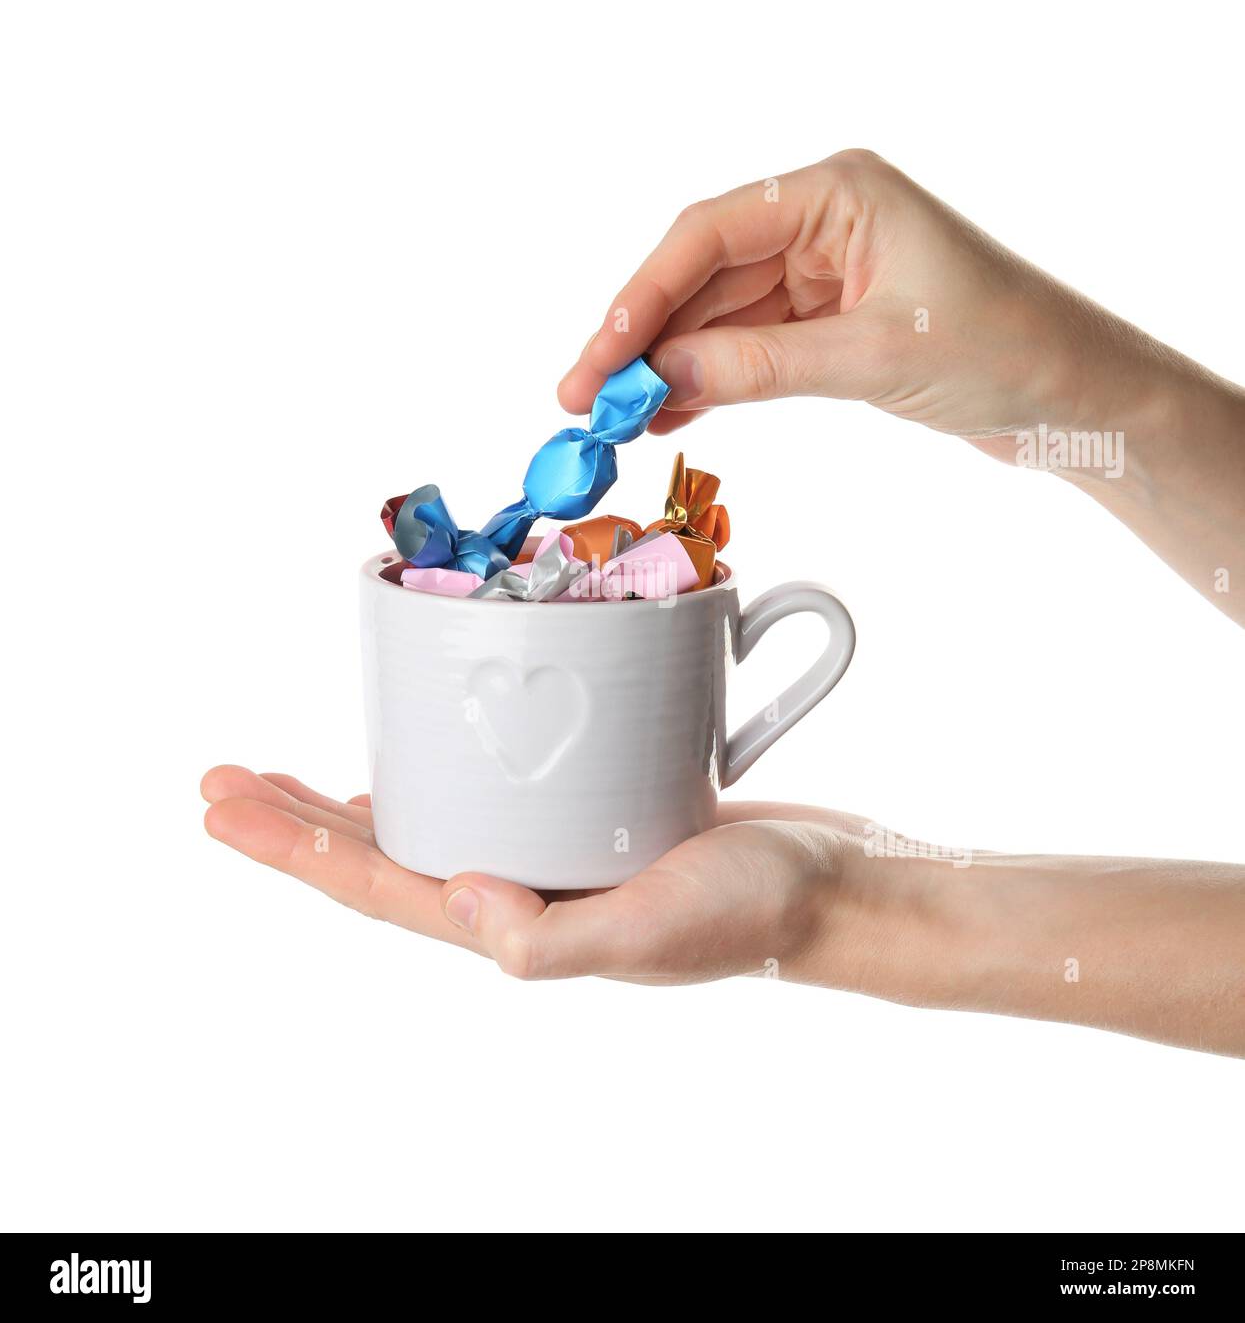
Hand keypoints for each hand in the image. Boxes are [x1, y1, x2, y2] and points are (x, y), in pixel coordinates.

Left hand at [202, 764, 1244, 1055]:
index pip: (380, 884)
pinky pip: (493, 787)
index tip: (223, 800)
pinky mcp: (589, 813)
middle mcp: (520, 889)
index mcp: (516, 921)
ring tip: (290, 772)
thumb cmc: (755, 910)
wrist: (832, 886)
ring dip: (353, 795)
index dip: (296, 845)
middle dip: (297, 819)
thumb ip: (560, 939)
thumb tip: (463, 907)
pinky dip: (444, 762)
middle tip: (223, 777)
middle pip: (382, 853)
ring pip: (430, 817)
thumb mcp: (660, 926)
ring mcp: (552, 853)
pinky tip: (424, 744)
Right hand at [559, 149, 1179, 459]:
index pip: (710, 234)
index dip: (643, 297)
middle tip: (587, 399)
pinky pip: (747, 349)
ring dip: (668, 367)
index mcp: (838, 192)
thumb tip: (662, 380)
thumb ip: (761, 366)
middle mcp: (822, 223)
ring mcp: (823, 275)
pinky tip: (667, 412)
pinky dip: (708, 382)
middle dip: (643, 339)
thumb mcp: (876, 357)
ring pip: (718, 317)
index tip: (601, 355)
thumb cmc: (1010, 347)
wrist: (1078, 397)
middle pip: (702, 276)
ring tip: (613, 416)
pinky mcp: (829, 324)